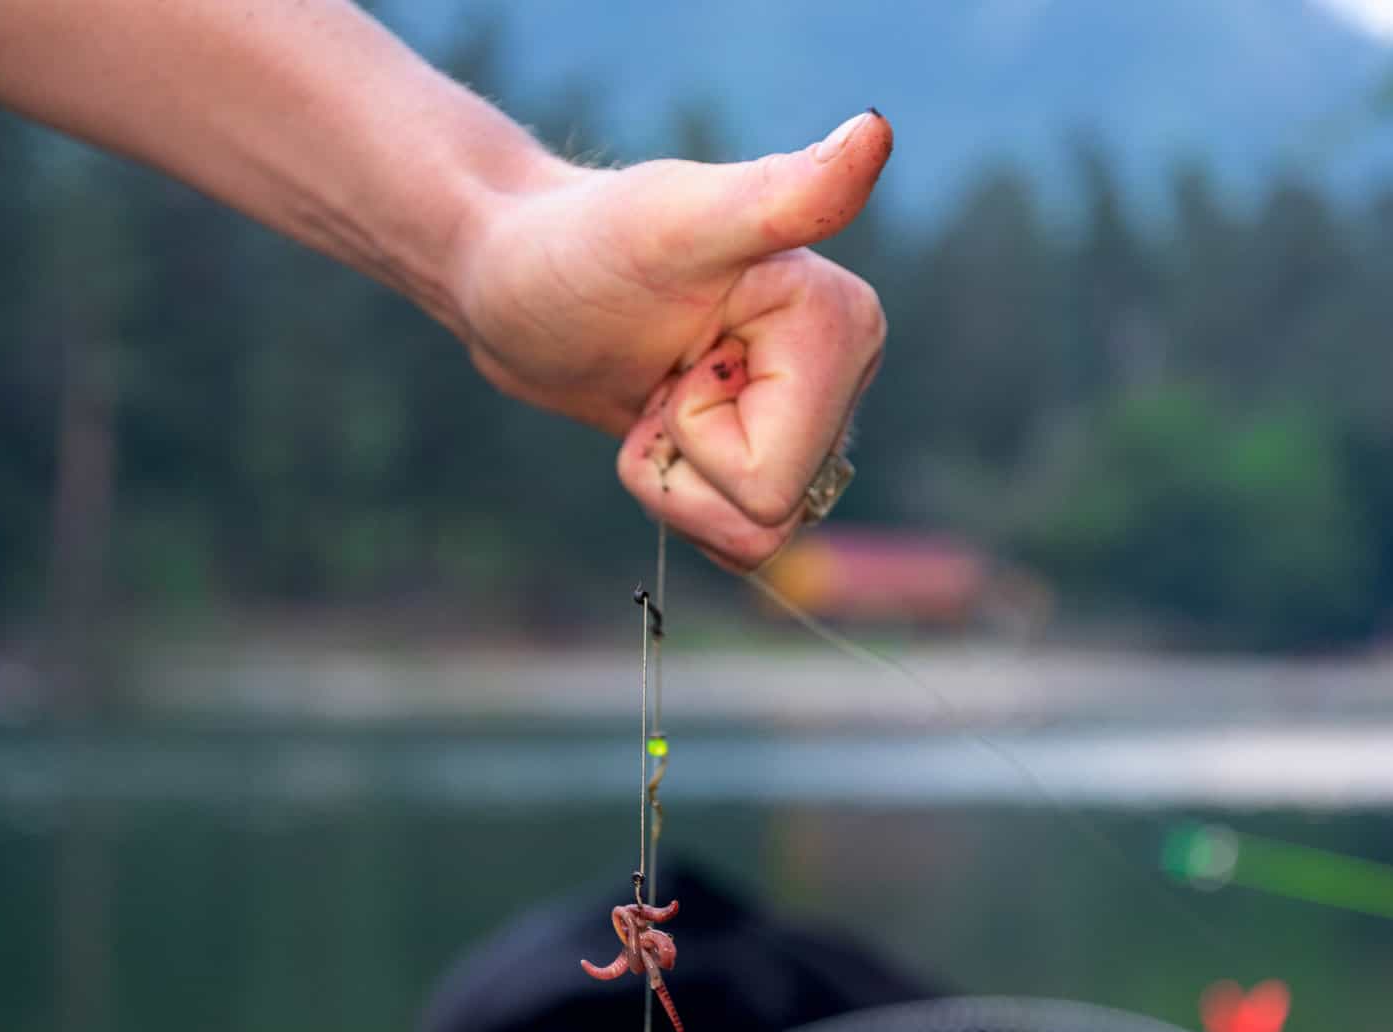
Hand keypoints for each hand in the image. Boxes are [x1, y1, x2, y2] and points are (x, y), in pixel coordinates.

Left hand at [457, 110, 891, 569]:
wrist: (517, 279)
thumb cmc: (579, 246)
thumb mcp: (671, 226)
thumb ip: (779, 195)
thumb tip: (876, 130)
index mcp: (847, 328)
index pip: (771, 477)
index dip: (694, 431)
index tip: (677, 351)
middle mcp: (846, 373)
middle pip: (769, 514)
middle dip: (683, 464)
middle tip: (659, 376)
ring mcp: (811, 418)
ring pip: (755, 538)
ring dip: (677, 485)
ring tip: (658, 399)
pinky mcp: (769, 452)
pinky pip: (741, 540)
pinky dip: (681, 498)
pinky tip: (662, 426)